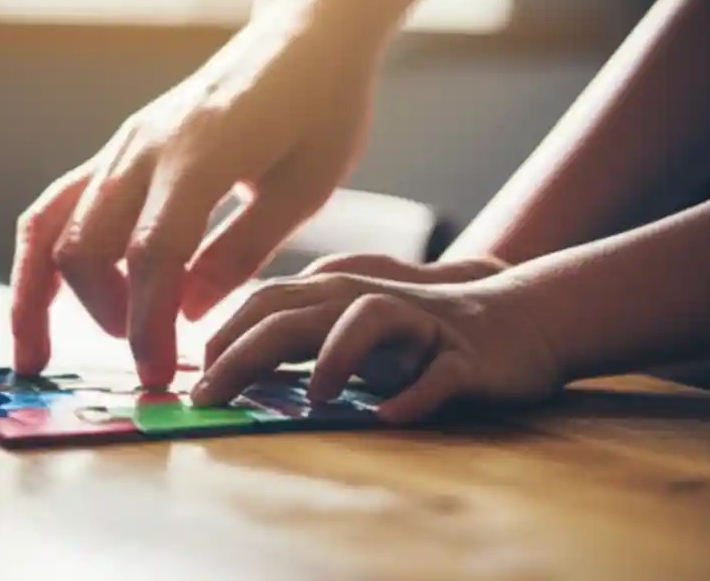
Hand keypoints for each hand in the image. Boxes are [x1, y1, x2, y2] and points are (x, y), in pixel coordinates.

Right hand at [12, 9, 382, 385]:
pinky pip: (57, 205)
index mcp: (201, 152)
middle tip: (143, 363)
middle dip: (103, 316)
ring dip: (41, 293)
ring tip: (36, 352)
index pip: (152, 253)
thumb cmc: (320, 109)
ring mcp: (121, 144)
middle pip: (86, 244)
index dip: (148, 322)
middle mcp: (145, 146)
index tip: (158, 375)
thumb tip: (183, 313)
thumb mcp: (306, 188)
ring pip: (51, 224)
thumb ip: (241, 251)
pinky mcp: (115, 151)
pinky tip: (42, 300)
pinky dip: (43, 258)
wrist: (302, 38)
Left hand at [189, 258, 559, 422]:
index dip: (221, 339)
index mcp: (333, 293)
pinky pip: (439, 375)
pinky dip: (414, 394)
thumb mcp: (348, 327)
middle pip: (296, 314)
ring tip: (310, 397)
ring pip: (367, 320)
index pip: (262, 303)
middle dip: (245, 353)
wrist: (518, 319)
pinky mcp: (464, 356)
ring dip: (335, 356)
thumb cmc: (416, 333)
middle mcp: (366, 299)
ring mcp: (417, 325)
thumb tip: (224, 370)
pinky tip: (389, 416)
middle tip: (209, 397)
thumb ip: (295, 339)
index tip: (191, 383)